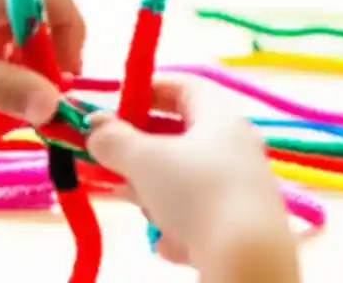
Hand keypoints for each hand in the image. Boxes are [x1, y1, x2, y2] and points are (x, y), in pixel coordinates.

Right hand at [86, 79, 299, 282]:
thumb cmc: (196, 192)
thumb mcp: (144, 160)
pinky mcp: (240, 223)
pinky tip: (170, 242)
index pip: (183, 85)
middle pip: (180, 136)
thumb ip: (114, 140)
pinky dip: (178, 225)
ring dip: (156, 193)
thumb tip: (95, 127)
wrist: (246, 257)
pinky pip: (198, 215)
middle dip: (141, 151)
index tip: (114, 105)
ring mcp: (240, 185)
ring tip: (142, 206)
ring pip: (185, 179)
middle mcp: (236, 144)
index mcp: (220, 115)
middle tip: (111, 162)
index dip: (146, 89)